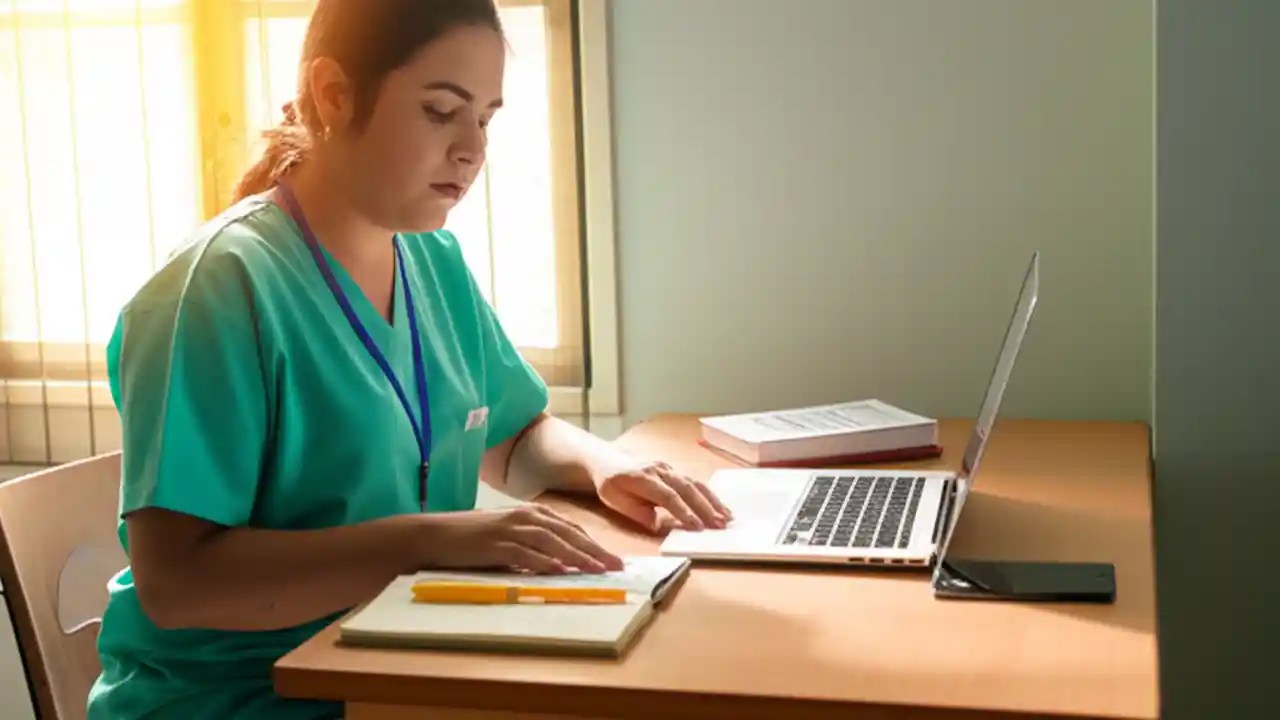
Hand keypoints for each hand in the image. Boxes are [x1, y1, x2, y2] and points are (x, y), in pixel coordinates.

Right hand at [417, 505, 623, 574]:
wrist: (434, 535)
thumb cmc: (471, 538)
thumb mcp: (508, 536)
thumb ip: (532, 545)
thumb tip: (559, 564)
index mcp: (530, 513)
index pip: (570, 528)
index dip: (593, 543)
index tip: (612, 558)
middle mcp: (525, 517)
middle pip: (568, 533)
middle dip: (595, 551)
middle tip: (616, 567)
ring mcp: (511, 529)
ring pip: (553, 543)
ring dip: (578, 557)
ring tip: (598, 571)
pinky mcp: (496, 545)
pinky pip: (527, 555)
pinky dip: (546, 564)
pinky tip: (562, 573)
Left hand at [593, 459, 732, 533]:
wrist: (608, 460)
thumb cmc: (612, 484)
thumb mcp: (616, 501)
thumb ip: (637, 512)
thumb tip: (659, 525)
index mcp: (643, 477)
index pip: (668, 496)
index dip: (683, 511)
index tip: (696, 527)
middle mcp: (660, 469)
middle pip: (686, 488)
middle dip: (705, 507)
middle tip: (719, 525)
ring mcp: (669, 468)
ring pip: (695, 483)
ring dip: (712, 501)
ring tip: (726, 517)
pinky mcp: (675, 470)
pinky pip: (695, 482)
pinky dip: (710, 495)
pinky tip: (721, 507)